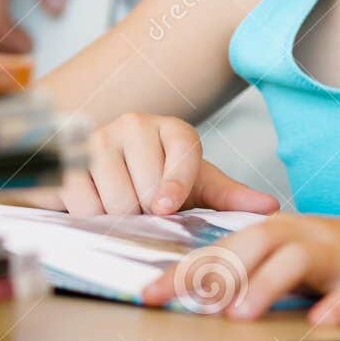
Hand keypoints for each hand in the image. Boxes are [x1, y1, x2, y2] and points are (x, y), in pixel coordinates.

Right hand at [59, 112, 280, 216]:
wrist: (103, 173)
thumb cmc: (156, 180)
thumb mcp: (196, 186)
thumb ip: (229, 197)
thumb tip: (271, 206)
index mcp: (174, 130)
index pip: (180, 155)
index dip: (173, 184)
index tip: (164, 207)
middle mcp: (136, 124)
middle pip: (145, 191)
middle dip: (145, 214)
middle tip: (143, 209)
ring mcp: (100, 137)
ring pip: (114, 199)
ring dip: (117, 216)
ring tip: (120, 205)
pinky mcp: (69, 156)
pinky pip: (82, 201)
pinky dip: (90, 214)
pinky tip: (95, 202)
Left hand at [141, 212, 339, 323]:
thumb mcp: (293, 257)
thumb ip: (251, 270)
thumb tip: (198, 294)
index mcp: (278, 232)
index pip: (221, 248)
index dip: (184, 271)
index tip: (147, 293)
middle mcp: (303, 237)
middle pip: (252, 245)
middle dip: (213, 272)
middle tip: (183, 301)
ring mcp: (339, 256)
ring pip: (296, 262)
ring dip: (264, 286)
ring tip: (238, 314)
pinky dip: (337, 304)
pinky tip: (320, 321)